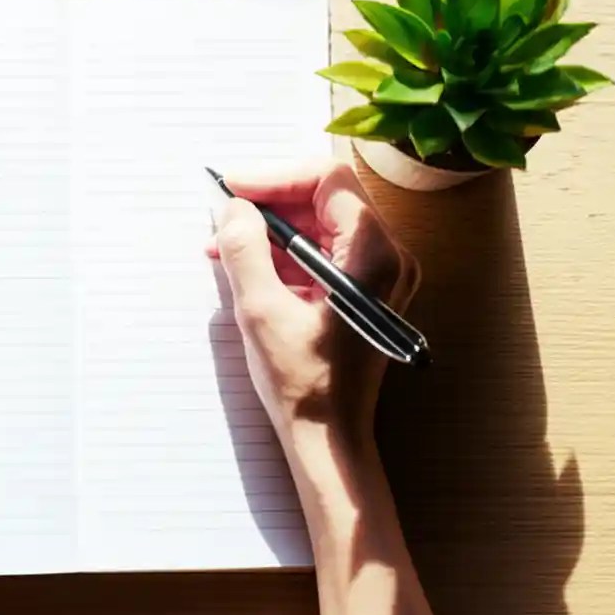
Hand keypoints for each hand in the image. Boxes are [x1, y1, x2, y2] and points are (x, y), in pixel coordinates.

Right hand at [209, 161, 419, 450]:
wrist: (329, 437)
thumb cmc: (302, 383)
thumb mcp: (260, 310)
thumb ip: (244, 249)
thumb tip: (233, 207)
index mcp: (374, 256)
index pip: (327, 180)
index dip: (275, 178)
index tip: (233, 189)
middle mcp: (390, 257)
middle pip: (327, 198)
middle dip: (270, 203)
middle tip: (224, 217)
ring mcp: (382, 275)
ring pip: (322, 223)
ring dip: (273, 228)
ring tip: (224, 246)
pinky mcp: (367, 291)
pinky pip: (325, 251)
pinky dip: (286, 252)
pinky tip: (248, 267)